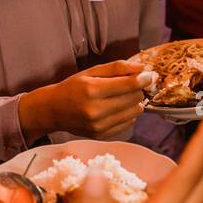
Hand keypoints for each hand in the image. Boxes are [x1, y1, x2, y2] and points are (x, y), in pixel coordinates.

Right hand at [19, 59, 150, 142]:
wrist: (53, 110)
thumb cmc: (73, 87)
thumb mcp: (91, 71)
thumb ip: (117, 68)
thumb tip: (142, 68)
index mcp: (93, 90)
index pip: (130, 85)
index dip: (144, 79)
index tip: (148, 75)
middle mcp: (96, 110)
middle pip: (135, 99)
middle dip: (137, 89)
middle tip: (130, 85)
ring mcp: (99, 125)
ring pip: (135, 112)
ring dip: (134, 102)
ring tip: (122, 97)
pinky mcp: (102, 135)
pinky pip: (128, 124)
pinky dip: (127, 114)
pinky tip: (115, 108)